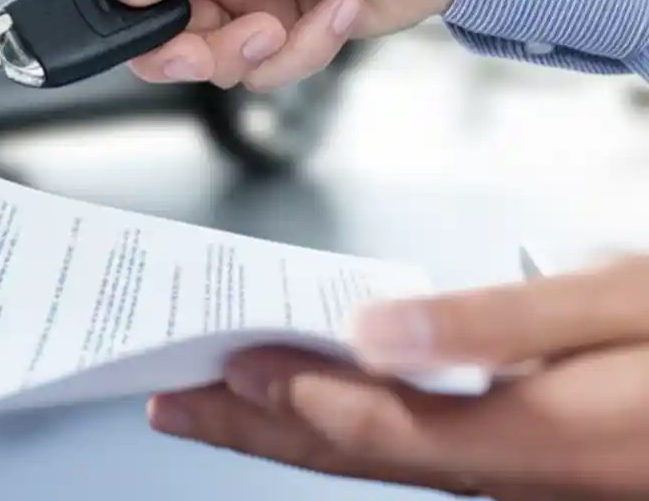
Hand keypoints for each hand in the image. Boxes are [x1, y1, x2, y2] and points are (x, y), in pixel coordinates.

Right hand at [43, 0, 487, 90]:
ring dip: (246, 53)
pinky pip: (258, 67)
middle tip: (210, 46)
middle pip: (147, 20)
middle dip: (181, 45)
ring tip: (287, 22)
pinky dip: (298, 52)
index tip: (53, 31)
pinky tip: (333, 12)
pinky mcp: (274, 24)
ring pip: (200, 55)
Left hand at [144, 257, 648, 499]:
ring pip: (377, 453)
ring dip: (291, 427)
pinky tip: (324, 397)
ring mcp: (516, 469)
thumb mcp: (619, 308)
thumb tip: (378, 331)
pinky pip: (416, 442)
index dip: (287, 401)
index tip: (218, 369)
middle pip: (353, 453)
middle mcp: (510, 470)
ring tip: (222, 400)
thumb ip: (495, 326)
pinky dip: (351, 420)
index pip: (373, 427)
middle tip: (174, 401)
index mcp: (531, 438)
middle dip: (255, 429)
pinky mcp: (526, 450)